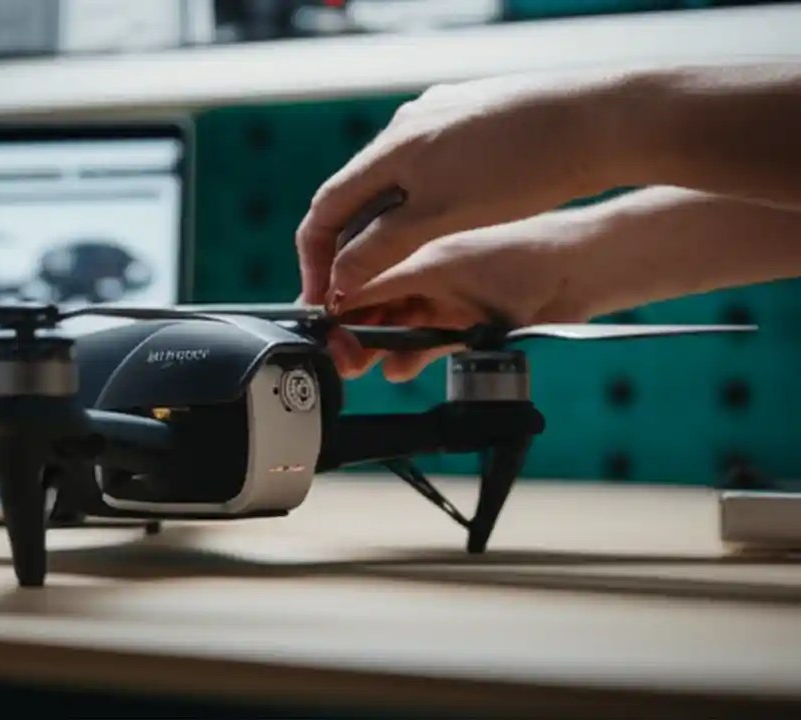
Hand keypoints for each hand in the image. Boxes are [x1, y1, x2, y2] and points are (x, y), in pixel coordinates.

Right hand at [296, 70, 620, 306]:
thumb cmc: (523, 168)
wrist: (600, 123)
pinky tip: (441, 232)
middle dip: (350, 250)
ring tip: (396, 273)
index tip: (322, 297)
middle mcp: (407, 126)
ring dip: (385, 232)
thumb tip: (338, 280)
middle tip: (355, 294)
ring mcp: (441, 120)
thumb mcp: (441, 219)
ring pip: (393, 187)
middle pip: (357, 197)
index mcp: (391, 146)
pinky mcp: (473, 126)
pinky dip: (417, 210)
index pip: (327, 208)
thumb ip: (382, 248)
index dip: (317, 258)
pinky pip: (427, 173)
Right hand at [327, 211, 591, 381]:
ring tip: (361, 367)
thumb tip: (338, 299)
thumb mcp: (440, 268)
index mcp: (409, 223)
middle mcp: (421, 251)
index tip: (316, 326)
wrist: (589, 266)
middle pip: (367, 290)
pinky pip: (426, 331)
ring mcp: (444, 280)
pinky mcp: (467, 307)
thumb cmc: (521, 249)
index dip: (328, 290)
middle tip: (338, 358)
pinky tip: (399, 368)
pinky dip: (410, 350)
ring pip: (393, 314)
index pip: (350, 258)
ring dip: (375, 341)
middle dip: (347, 325)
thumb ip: (385, 284)